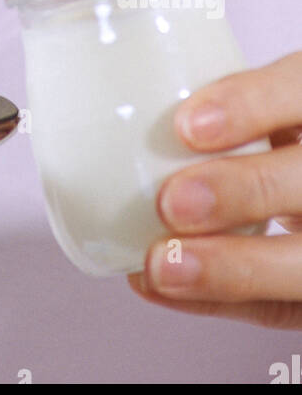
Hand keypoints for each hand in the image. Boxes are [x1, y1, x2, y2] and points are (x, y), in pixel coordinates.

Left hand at [128, 51, 301, 328]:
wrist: (297, 184)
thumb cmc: (265, 137)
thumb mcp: (262, 102)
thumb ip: (222, 103)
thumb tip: (112, 108)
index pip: (301, 88)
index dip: (253, 104)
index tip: (188, 123)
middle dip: (244, 191)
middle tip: (172, 201)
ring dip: (232, 267)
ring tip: (161, 265)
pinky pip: (282, 306)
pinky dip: (222, 301)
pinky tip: (162, 287)